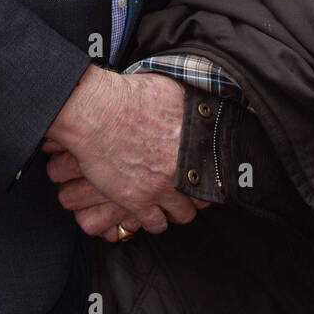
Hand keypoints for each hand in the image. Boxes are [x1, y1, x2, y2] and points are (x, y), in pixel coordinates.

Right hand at [44, 67, 203, 234]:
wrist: (96, 113)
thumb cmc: (128, 96)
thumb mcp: (171, 89)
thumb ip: (191, 101)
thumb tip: (202, 101)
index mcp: (194, 141)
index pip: (217, 169)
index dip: (209, 173)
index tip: (203, 173)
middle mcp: (183, 167)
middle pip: (203, 195)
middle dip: (196, 193)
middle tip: (188, 190)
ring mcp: (162, 187)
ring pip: (183, 214)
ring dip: (178, 210)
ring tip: (172, 205)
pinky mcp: (138, 200)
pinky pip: (156, 223)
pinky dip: (156, 221)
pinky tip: (152, 214)